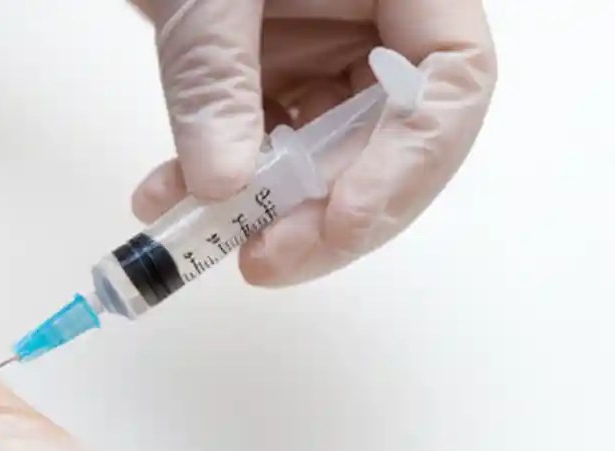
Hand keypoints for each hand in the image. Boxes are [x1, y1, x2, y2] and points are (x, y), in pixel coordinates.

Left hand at [130, 0, 496, 285]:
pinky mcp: (277, 75)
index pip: (451, 84)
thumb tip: (219, 186)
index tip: (344, 222)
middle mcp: (381, 26)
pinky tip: (163, 198)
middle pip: (391, 143)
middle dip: (326, 214)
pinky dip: (215, 181)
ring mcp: (329, 53)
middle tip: (264, 261)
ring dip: (261, 212)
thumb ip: (215, 79)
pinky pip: (262, 146)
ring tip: (195, 234)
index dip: (408, 165)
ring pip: (322, 160)